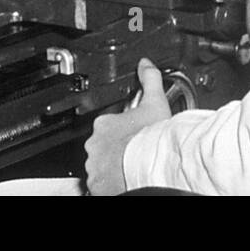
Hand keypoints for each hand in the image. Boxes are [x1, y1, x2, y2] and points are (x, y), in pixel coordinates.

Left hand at [84, 58, 172, 194]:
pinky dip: (111, 183)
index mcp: (104, 124)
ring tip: (131, 167)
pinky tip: (126, 179)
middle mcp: (94, 145)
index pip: (108, 125)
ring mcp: (94, 167)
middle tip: (134, 151)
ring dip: (113, 166)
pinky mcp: (98, 186)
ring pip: (101, 166)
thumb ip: (150, 79)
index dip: (122, 130)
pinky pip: (101, 185)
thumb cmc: (152, 137)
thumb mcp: (155, 102)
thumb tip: (146, 63)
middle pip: (103, 146)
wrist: (152, 165)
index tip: (133, 135)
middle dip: (115, 149)